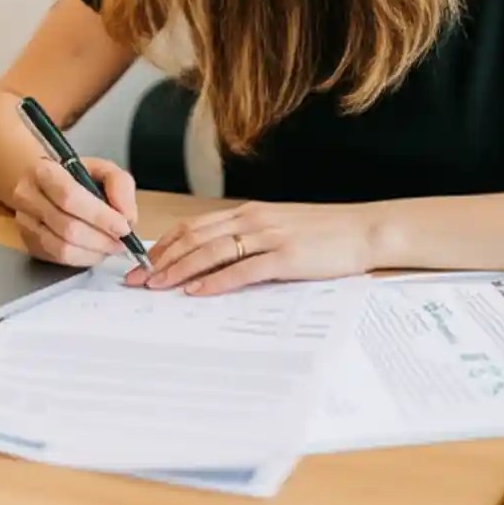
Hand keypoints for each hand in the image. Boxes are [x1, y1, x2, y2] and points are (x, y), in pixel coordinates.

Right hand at [11, 156, 138, 266]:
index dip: (101, 217)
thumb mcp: (101, 169)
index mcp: (44, 171)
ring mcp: (25, 223)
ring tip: (111, 246)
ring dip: (94, 252)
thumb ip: (120, 186)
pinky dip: (84, 258)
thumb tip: (127, 216)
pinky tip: (95, 250)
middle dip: (102, 239)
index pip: (70, 198)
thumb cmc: (73, 176)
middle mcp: (27, 197)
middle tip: (122, 241)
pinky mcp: (29, 243)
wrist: (38, 183)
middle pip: (68, 228)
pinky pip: (59, 259)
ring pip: (63, 248)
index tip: (123, 227)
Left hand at [125, 201, 380, 295]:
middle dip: (162, 260)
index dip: (165, 245)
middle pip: (195, 238)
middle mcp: (253, 220)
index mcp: (249, 213)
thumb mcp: (281, 229)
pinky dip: (215, 280)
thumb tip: (216, 261)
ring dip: (180, 269)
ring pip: (212, 251)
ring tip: (157, 286)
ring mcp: (269, 236)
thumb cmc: (326, 234)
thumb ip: (250, 239)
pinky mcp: (285, 256)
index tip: (143, 263)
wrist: (366, 230)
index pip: (195, 226)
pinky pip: (242, 269)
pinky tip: (197, 291)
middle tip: (137, 279)